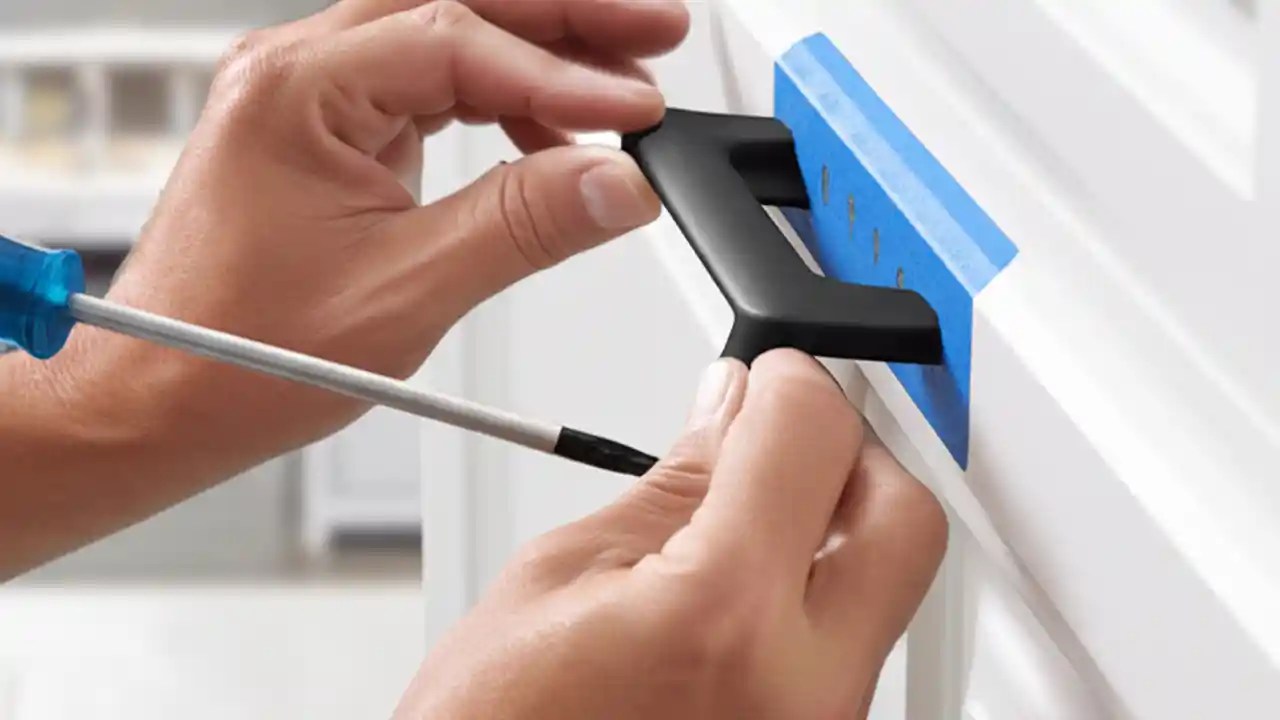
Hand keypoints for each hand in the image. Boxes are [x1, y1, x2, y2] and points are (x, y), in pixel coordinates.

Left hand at [61, 0, 687, 470]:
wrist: (164, 396)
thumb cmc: (240, 351)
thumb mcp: (405, 290)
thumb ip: (523, 226)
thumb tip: (617, 182)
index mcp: (297, 90)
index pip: (458, 43)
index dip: (564, 72)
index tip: (638, 111)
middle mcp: (295, 72)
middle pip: (456, 4)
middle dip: (566, 17)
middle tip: (654, 31)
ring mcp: (307, 96)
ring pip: (444, 34)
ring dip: (537, 48)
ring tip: (620, 78)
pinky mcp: (323, 129)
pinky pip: (423, 82)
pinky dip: (496, 95)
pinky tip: (546, 127)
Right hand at [396, 350, 948, 718]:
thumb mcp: (556, 579)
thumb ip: (671, 488)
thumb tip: (732, 412)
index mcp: (722, 620)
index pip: (814, 439)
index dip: (791, 385)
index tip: (770, 379)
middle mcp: (804, 692)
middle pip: (906, 522)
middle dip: (851, 455)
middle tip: (783, 441)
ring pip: (889, 594)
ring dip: (831, 533)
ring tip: (742, 521)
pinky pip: (854, 655)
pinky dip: (812, 602)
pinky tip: (740, 593)